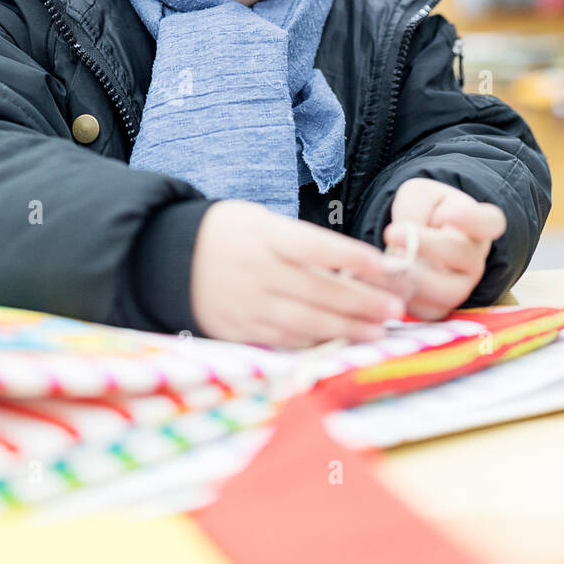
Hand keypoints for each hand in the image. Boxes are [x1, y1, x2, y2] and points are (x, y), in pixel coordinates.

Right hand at [190, 199, 407, 347]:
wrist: (168, 258)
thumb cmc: (227, 233)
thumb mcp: (260, 221)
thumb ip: (300, 242)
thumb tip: (351, 263)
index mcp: (266, 237)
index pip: (318, 247)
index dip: (354, 259)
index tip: (387, 267)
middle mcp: (259, 271)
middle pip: (319, 290)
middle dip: (362, 302)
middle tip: (395, 308)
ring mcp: (249, 304)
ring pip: (306, 321)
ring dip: (346, 328)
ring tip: (377, 332)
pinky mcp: (240, 330)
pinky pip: (285, 340)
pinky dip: (316, 342)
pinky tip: (341, 342)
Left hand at [382, 178, 506, 320]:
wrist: (413, 242)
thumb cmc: (423, 213)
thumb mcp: (418, 196)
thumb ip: (414, 208)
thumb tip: (406, 233)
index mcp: (479, 225)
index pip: (490, 221)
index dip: (472, 219)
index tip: (447, 212)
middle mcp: (475, 259)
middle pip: (463, 255)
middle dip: (426, 245)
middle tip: (392, 233)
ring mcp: (461, 288)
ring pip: (445, 291)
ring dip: (411, 275)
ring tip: (385, 259)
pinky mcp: (439, 309)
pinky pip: (423, 310)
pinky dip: (400, 296)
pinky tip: (380, 279)